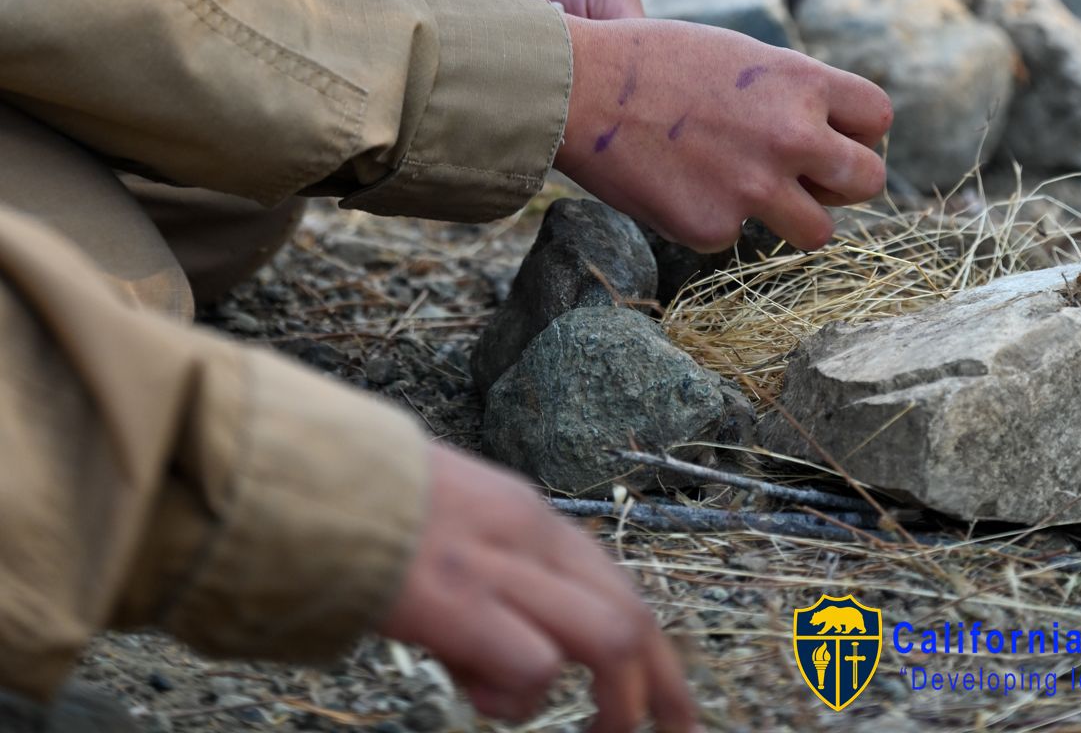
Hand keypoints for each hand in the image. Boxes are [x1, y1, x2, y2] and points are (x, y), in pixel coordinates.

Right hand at [385, 444, 696, 730]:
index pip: (617, 586)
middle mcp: (527, 532)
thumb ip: (496, 571)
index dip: (656, 653)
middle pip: (631, 615)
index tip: (674, 706)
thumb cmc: (360, 510)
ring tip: (566, 729)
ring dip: (606, 705)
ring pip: (607, 638)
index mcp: (525, 515)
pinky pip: (534, 664)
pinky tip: (467, 686)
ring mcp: (497, 565)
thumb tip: (523, 646)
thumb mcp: (451, 524)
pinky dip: (516, 697)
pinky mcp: (459, 600)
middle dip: (661, 690)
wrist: (303, 476)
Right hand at [555, 17, 891, 252]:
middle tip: (808, 178)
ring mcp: (755, 189)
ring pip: (817, 232)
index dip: (856, 129)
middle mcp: (792, 137)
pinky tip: (675, 185)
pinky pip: (735, 237)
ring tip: (745, 189)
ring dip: (791, 217)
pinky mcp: (714, 228)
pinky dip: (711, 219)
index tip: (831, 134)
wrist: (580, 86)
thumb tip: (823, 132)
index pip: (877, 117)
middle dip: (841, 184)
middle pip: (868, 181)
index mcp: (801, 82)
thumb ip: (788, 93)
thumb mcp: (739, 57)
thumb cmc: (653, 61)